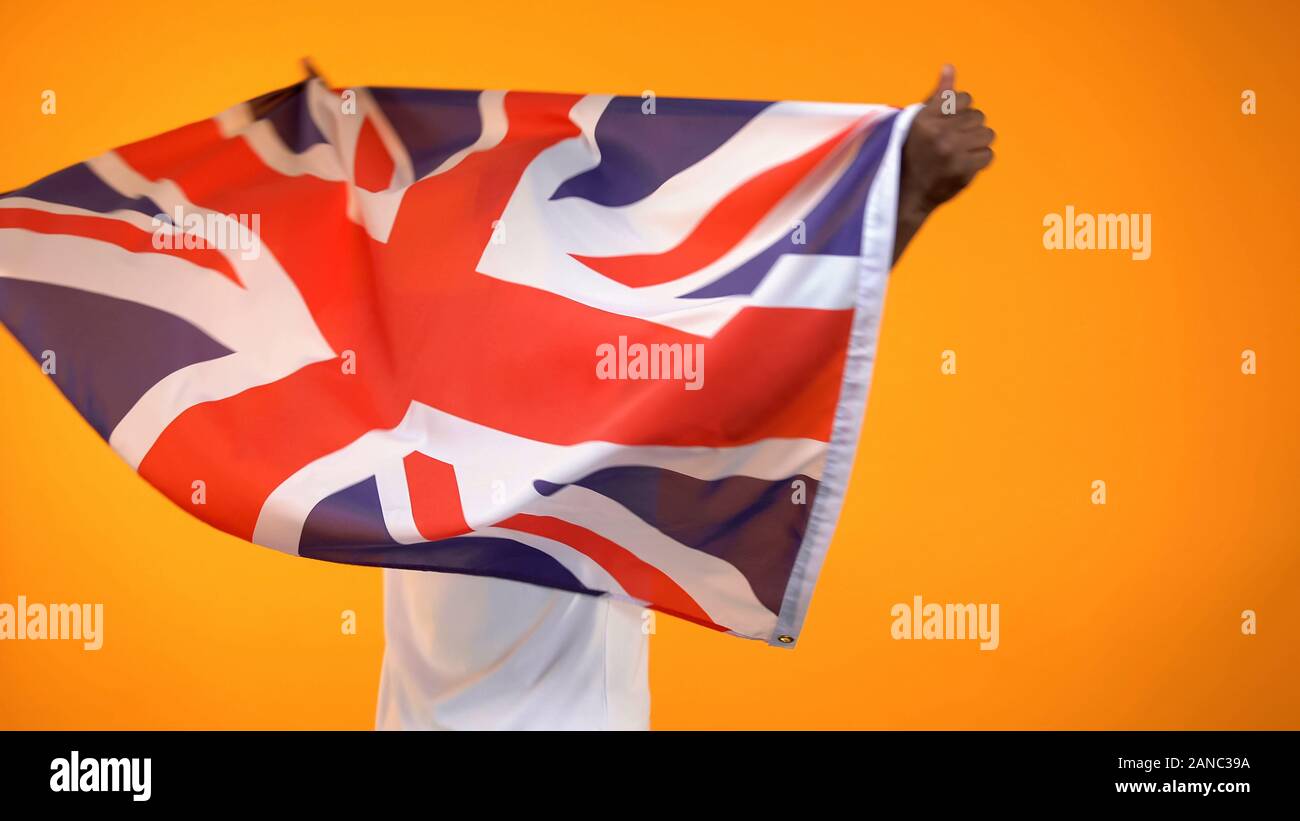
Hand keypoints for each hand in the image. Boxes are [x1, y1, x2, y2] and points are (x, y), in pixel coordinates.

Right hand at [893, 65, 994, 261]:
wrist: (906, 194)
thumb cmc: (913, 152)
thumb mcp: (919, 120)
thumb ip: (938, 95)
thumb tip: (949, 67)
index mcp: (926, 117)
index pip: (964, 98)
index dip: (961, 111)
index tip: (950, 123)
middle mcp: (939, 132)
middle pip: (978, 116)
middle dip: (969, 128)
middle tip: (953, 141)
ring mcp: (951, 152)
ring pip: (987, 134)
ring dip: (977, 143)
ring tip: (962, 151)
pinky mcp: (963, 170)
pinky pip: (988, 155)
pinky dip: (979, 160)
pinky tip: (965, 164)